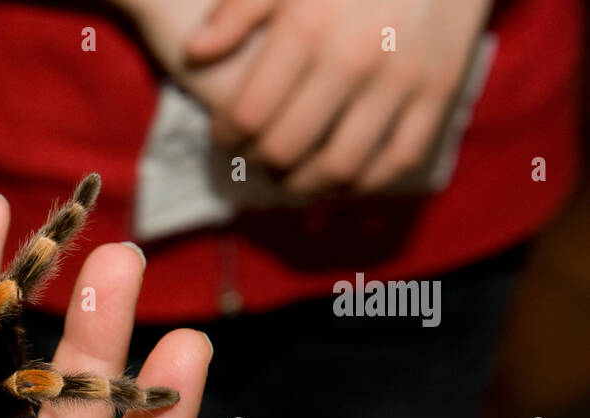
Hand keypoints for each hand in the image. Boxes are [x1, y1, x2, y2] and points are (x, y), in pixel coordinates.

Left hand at [186, 0, 493, 191]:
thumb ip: (238, 9)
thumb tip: (195, 52)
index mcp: (308, 28)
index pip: (248, 115)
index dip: (227, 136)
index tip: (225, 135)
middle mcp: (354, 59)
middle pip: (286, 149)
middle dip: (259, 163)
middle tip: (254, 157)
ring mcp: (401, 79)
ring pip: (338, 167)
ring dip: (305, 183)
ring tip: (291, 173)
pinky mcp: (440, 90)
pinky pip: (397, 160)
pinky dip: (365, 180)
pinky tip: (342, 175)